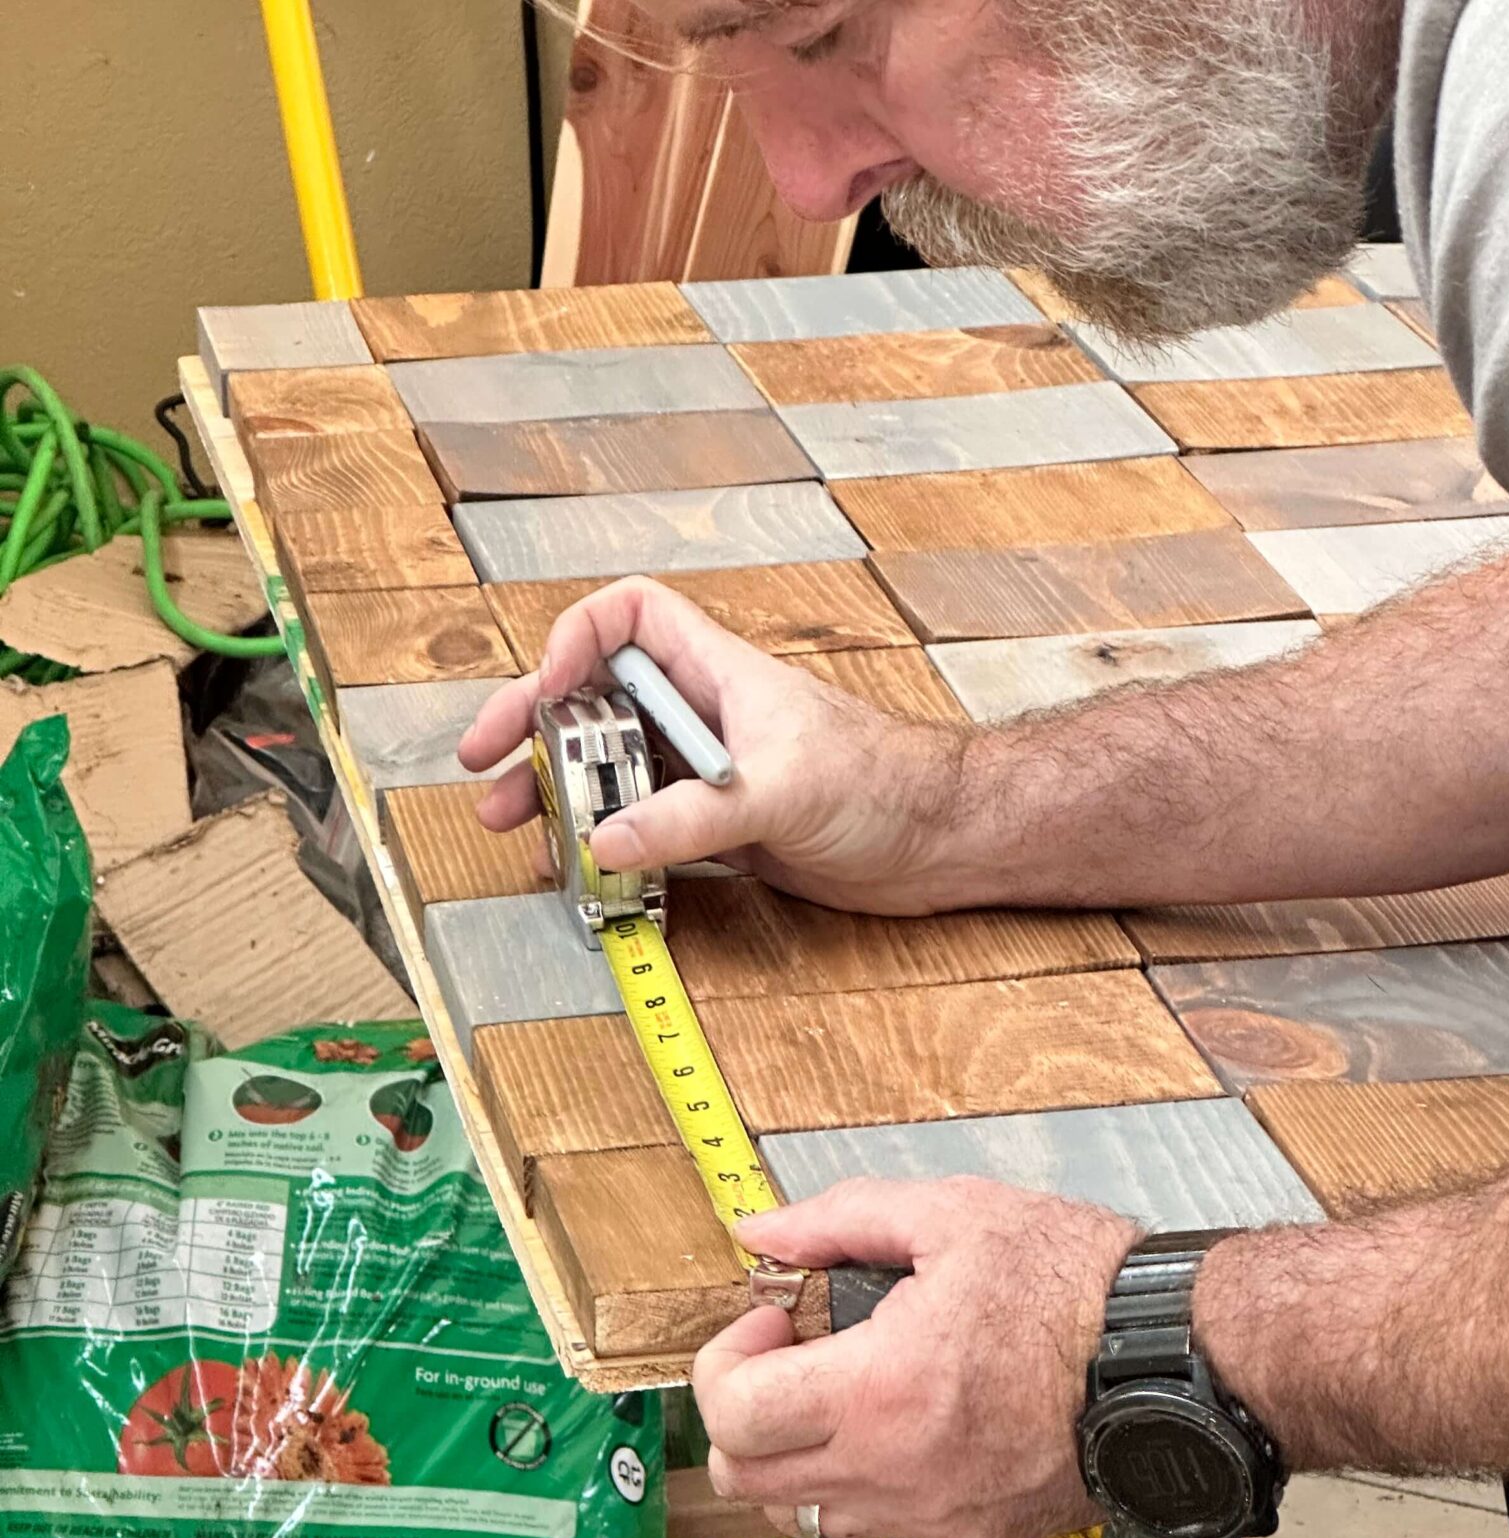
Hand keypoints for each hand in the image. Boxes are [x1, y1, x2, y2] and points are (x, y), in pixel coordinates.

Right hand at [457, 576, 968, 915]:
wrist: (943, 842)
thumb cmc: (889, 785)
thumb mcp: (778, 793)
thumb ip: (688, 819)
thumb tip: (606, 839)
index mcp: (718, 674)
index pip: (630, 620)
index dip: (577, 640)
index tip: (547, 689)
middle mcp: (706, 717)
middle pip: (598, 702)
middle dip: (537, 729)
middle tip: (485, 765)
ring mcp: (710, 775)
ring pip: (613, 770)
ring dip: (561, 794)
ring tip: (515, 826)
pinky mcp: (723, 830)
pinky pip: (645, 829)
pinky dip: (610, 846)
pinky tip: (585, 868)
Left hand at [692, 1177, 1140, 1537]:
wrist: (1175, 1360)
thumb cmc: (1079, 1286)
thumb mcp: (953, 1216)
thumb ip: (839, 1222)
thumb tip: (762, 1234)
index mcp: (882, 1389)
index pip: (734, 1418)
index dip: (725, 1365)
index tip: (767, 1326)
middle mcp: (897, 1470)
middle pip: (748, 1483)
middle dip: (743, 1418)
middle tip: (789, 1364)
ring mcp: (935, 1516)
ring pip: (806, 1518)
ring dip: (798, 1460)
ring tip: (846, 1399)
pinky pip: (883, 1528)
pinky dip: (870, 1484)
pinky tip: (912, 1428)